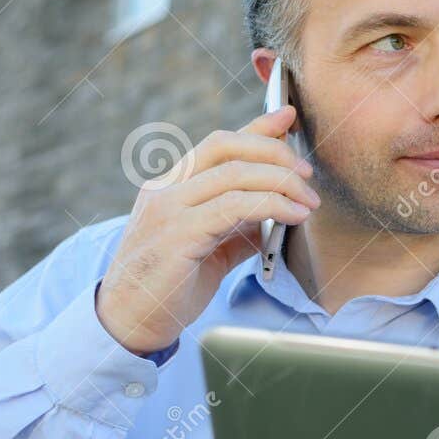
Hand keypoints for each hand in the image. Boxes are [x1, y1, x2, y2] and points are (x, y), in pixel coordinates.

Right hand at [96, 107, 319, 355]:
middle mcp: (166, 188)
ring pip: (233, 174)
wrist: (130, 322)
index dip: (256, 127)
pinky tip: (292, 216)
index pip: (218, 143)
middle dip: (274, 152)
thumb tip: (275, 211)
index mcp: (171, 186)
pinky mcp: (178, 235)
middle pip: (226, 146)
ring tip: (309, 202)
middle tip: (307, 173)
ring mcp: (168, 209)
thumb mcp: (211, 247)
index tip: (288, 116)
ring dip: (281, 182)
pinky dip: (271, 206)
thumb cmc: (170, 286)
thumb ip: (237, 225)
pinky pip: (233, 208)